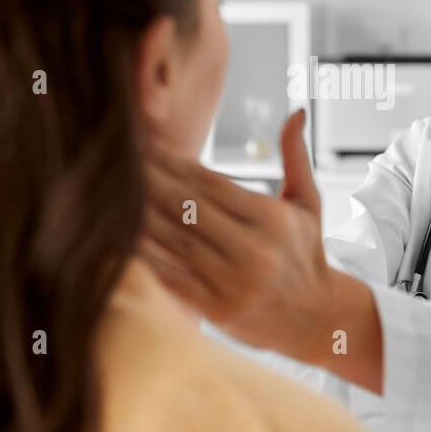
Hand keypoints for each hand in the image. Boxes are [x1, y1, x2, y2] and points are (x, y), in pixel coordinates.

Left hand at [140, 110, 380, 380]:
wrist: (319, 320)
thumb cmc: (307, 255)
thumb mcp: (308, 204)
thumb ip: (295, 156)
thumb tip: (296, 111)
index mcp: (272, 218)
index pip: (211, 183)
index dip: (174, 163)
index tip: (146, 147)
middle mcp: (254, 249)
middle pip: (187, 207)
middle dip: (150, 182)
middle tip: (118, 162)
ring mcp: (234, 282)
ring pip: (174, 240)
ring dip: (140, 215)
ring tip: (111, 193)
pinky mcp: (217, 309)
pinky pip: (172, 276)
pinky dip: (145, 257)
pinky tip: (121, 239)